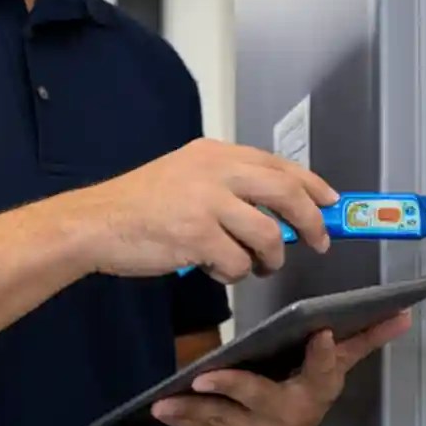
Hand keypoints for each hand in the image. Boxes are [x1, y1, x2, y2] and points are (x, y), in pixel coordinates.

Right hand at [62, 138, 337, 282]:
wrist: (94, 223)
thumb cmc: (140, 206)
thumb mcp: (187, 176)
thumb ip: (231, 187)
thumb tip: (281, 213)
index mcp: (216, 153)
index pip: (279, 164)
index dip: (312, 185)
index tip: (331, 202)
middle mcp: (215, 171)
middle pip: (286, 193)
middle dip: (311, 222)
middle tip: (319, 242)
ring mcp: (206, 202)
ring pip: (267, 235)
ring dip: (268, 258)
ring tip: (254, 265)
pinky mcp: (196, 235)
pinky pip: (238, 262)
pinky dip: (233, 273)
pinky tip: (214, 268)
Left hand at [152, 312, 412, 425]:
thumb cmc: (311, 389)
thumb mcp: (338, 366)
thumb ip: (366, 340)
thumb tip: (403, 314)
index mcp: (317, 389)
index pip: (325, 369)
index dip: (324, 353)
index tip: (320, 331)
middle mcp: (291, 416)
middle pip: (259, 399)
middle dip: (231, 390)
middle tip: (204, 379)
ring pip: (224, 421)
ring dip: (192, 413)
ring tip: (165, 399)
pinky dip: (184, 423)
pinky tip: (161, 409)